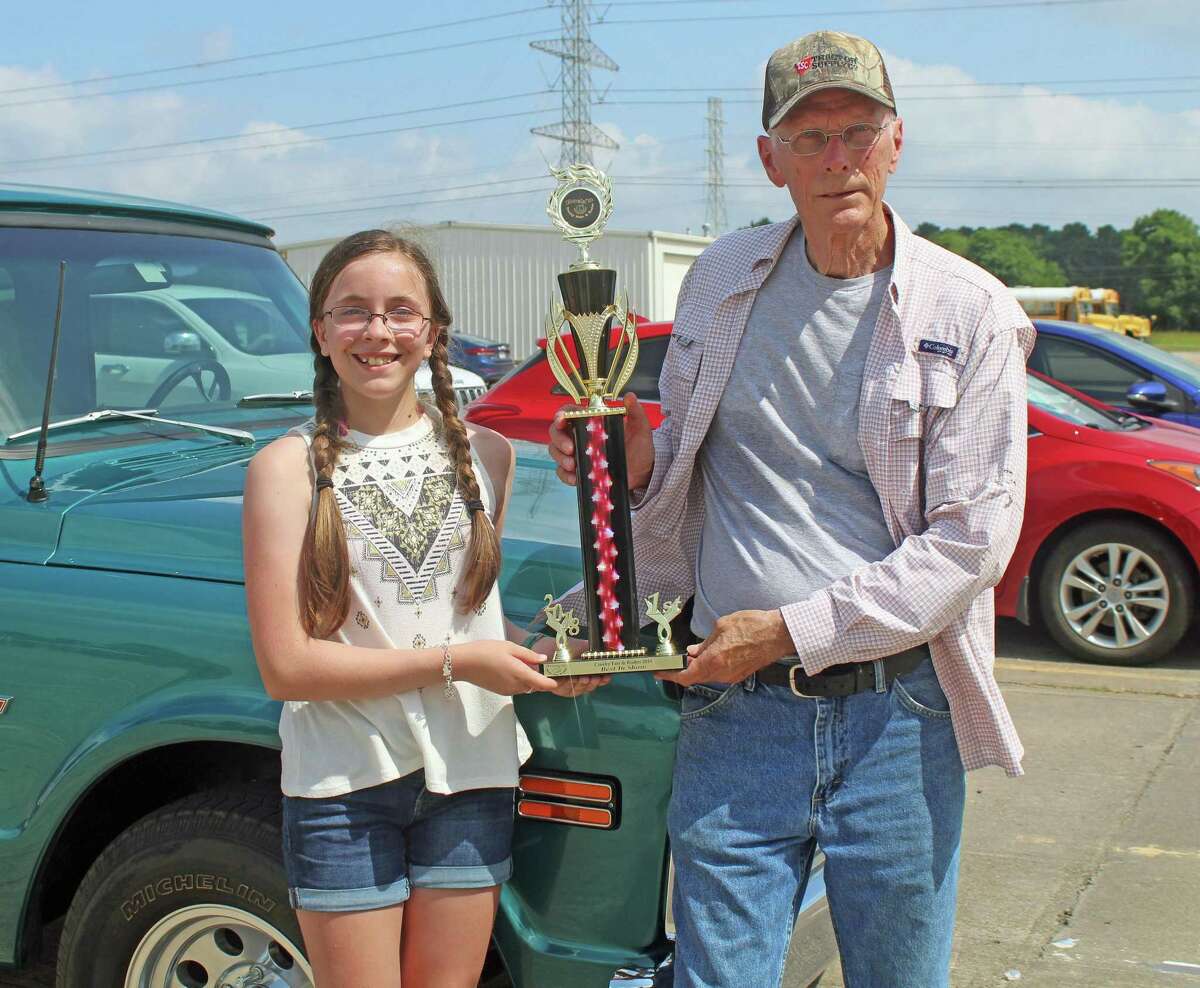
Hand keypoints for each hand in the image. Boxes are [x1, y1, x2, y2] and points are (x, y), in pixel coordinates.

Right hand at [452, 640, 557, 695]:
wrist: (463, 664)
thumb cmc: (486, 651)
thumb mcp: (509, 647)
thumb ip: (528, 655)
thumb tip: (543, 660)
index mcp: (520, 674)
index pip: (543, 684)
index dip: (552, 683)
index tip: (558, 678)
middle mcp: (516, 686)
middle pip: (535, 685)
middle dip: (538, 677)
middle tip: (533, 662)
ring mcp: (508, 691)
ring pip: (525, 687)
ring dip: (527, 679)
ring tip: (516, 662)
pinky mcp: (500, 692)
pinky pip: (515, 688)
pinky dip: (517, 681)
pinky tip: (507, 668)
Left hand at [530, 635, 610, 697]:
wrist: (543, 645)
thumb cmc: (562, 647)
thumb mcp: (579, 646)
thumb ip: (592, 650)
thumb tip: (608, 650)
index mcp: (584, 674)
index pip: (596, 681)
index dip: (602, 681)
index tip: (606, 676)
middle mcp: (575, 682)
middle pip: (586, 688)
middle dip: (592, 684)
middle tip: (594, 678)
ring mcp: (564, 686)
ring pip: (575, 691)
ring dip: (580, 685)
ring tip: (583, 678)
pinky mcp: (553, 686)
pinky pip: (561, 689)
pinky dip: (566, 685)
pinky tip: (570, 679)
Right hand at [549, 392, 654, 488]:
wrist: (642, 474)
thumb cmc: (639, 449)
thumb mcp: (640, 429)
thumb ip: (635, 412)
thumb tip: (630, 397)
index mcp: (591, 422)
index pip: (569, 413)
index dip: (560, 415)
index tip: (562, 420)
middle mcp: (580, 436)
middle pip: (556, 432)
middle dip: (559, 439)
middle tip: (570, 448)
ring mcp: (578, 454)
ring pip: (556, 451)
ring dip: (560, 457)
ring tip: (573, 464)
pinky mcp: (578, 471)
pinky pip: (563, 472)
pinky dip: (566, 475)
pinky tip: (575, 477)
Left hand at [656, 609, 792, 687]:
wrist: (778, 634)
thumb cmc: (752, 626)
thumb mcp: (721, 627)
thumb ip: (704, 643)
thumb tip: (694, 651)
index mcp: (714, 661)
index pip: (685, 676)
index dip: (670, 676)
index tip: (659, 673)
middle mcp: (722, 673)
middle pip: (695, 677)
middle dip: (683, 670)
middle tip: (675, 660)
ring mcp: (732, 676)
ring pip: (707, 676)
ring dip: (697, 667)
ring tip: (692, 654)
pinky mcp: (740, 674)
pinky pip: (719, 674)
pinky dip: (710, 667)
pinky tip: (710, 655)